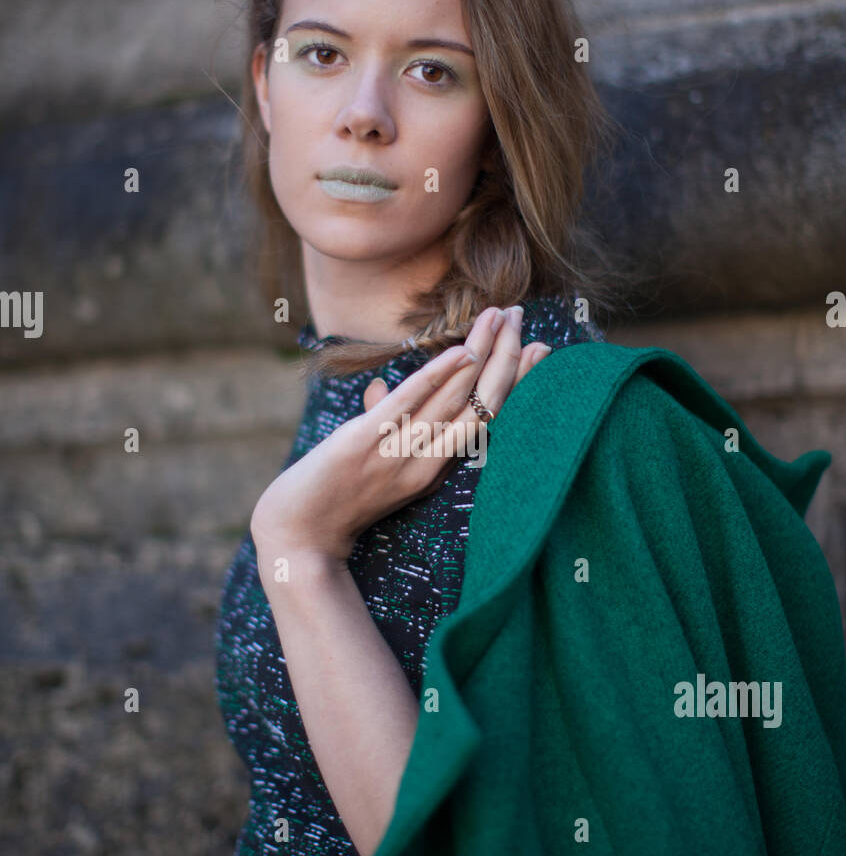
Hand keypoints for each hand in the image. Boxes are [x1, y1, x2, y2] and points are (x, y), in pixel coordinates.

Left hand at [250, 305, 551, 567]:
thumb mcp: (369, 463)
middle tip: (523, 316)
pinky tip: (460, 352)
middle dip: (506, 358)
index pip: (486, 420)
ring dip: (482, 353)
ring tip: (501, 316)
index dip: (514, 383)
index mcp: (432, 468)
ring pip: (454, 399)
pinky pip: (409, 406)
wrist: (297, 539)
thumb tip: (380, 388)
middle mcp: (426, 462)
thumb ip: (381, 423)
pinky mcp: (365, 442)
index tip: (539, 349)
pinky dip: (437, 378)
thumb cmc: (331, 502)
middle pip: (482, 406)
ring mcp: (398, 452)